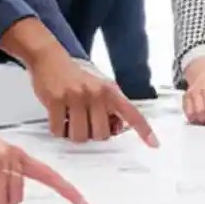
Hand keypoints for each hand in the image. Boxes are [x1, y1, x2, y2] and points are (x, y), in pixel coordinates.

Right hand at [29, 51, 157, 146]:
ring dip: (73, 134)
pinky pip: (59, 130)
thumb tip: (117, 129)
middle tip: (85, 122)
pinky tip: (58, 117)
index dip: (143, 130)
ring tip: (70, 119)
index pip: (131, 112)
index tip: (155, 144)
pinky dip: (57, 129)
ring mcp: (75, 97)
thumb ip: (110, 106)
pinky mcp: (56, 101)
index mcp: (109, 90)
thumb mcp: (99, 86)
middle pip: (101, 134)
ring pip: (80, 136)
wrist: (50, 59)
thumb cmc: (76, 77)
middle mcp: (95, 93)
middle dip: (92, 134)